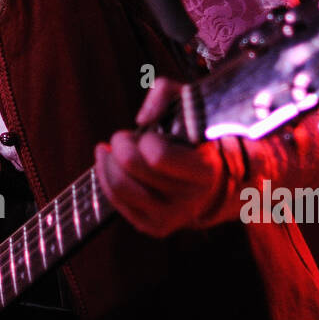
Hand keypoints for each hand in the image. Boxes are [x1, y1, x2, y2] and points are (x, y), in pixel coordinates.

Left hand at [94, 77, 235, 237]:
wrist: (213, 179)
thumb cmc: (196, 134)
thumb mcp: (189, 102)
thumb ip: (165, 93)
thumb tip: (142, 120)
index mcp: (205, 171)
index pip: (158, 156)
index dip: (146, 139)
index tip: (148, 132)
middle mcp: (190, 200)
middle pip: (132, 168)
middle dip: (121, 144)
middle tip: (124, 136)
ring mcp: (172, 218)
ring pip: (119, 186)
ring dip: (109, 161)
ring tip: (117, 149)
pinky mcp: (153, 227)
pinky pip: (115, 201)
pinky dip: (105, 176)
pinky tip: (110, 161)